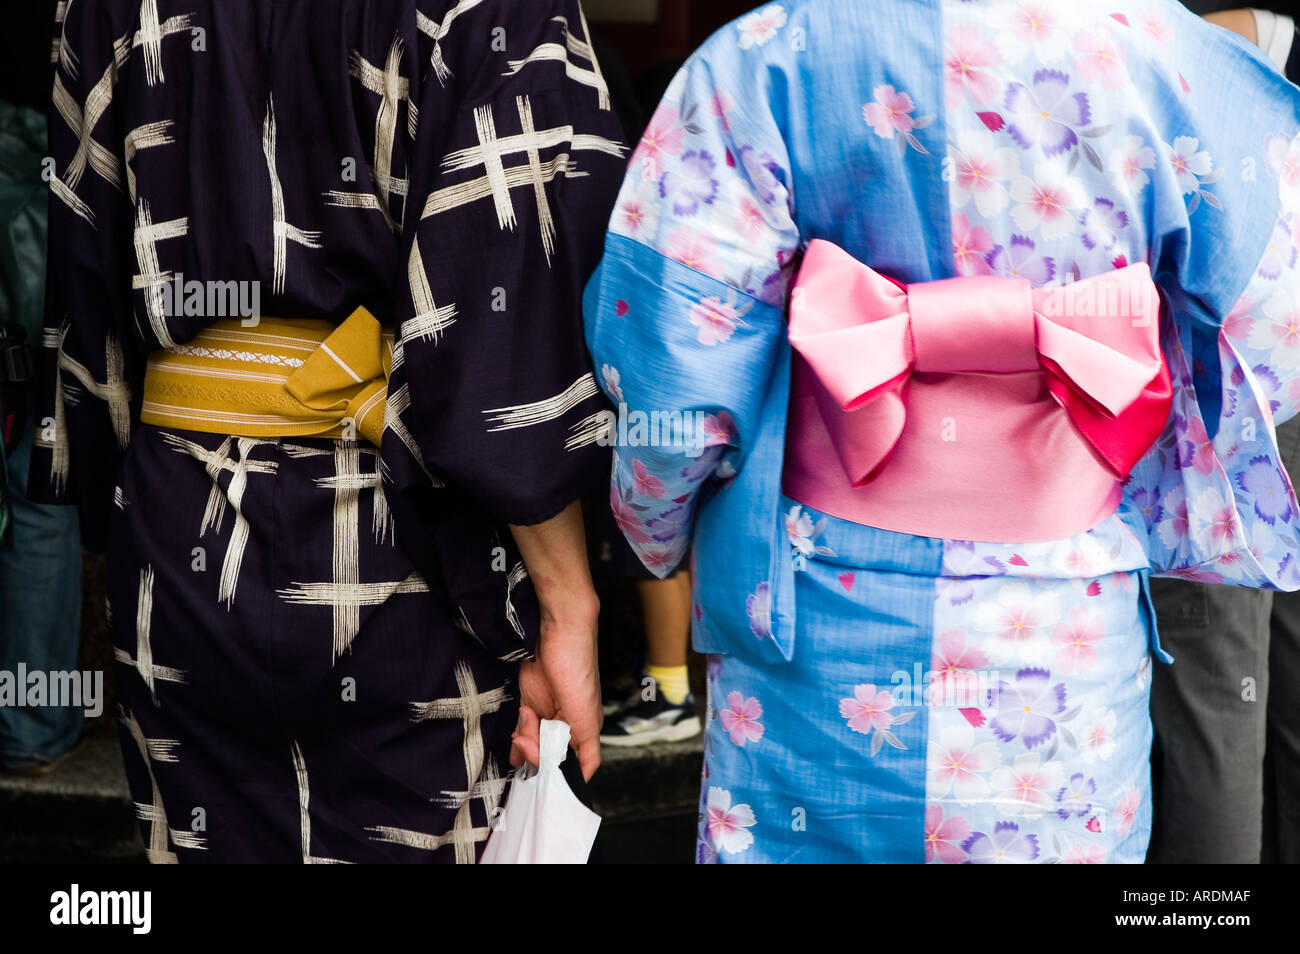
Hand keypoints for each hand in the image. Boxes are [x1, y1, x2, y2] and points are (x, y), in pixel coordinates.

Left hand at [509, 589, 602, 780]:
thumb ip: (587, 749)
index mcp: (585, 730)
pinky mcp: (531, 700)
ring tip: (525, 720)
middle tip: (526, 737)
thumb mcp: (587, 717)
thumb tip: (584, 778)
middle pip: (548, 755)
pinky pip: (523, 727)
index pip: (572, 766)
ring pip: (533, 743)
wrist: (558, 632)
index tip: (542, 769)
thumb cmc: (579, 668)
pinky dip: (518, 735)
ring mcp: (548, 712)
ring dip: (524, 740)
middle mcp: (567, 724)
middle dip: (535, 751)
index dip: (556, 771)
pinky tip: (515, 740)